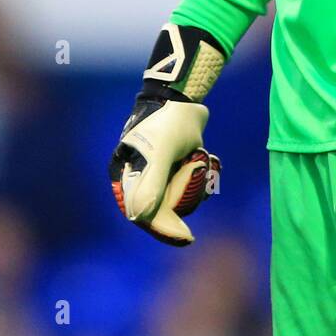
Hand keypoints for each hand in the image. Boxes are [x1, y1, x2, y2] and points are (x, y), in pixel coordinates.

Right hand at [109, 93, 220, 245]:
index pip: (142, 214)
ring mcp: (158, 173)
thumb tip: (140, 218)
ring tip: (204, 163)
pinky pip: (188, 185)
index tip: (187, 238)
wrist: (184, 97)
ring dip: (196, 188)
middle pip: (162, 209)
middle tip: (201, 203)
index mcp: (125, 176)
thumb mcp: (161, 151)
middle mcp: (138, 177)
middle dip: (185, 203)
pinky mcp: (175, 167)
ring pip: (178, 198)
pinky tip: (209, 159)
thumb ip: (152, 182)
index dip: (163, 229)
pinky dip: (202, 178)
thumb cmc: (168, 121)